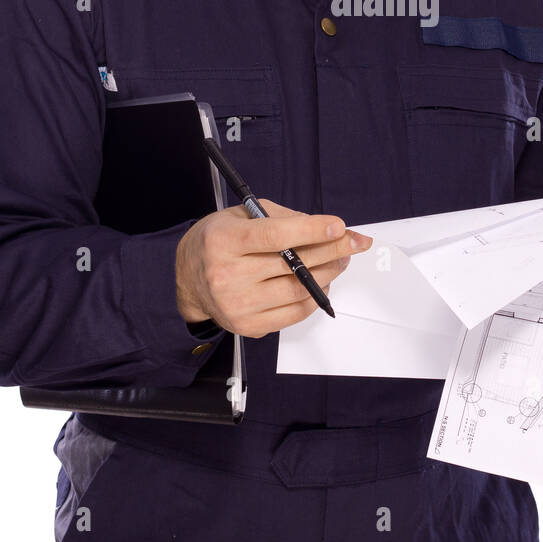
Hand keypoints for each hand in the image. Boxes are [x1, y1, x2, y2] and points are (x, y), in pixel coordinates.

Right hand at [175, 198, 372, 336]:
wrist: (189, 279)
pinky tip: (322, 282)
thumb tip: (326, 228)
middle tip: (353, 241)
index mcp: (223, 241)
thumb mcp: (241, 215)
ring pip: (298, 291)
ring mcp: (237, 305)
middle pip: (292, 264)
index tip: (338, 226)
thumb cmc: (219, 241)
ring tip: (341, 259)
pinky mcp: (248, 326)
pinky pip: (294, 313)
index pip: (274, 235)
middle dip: (332, 250)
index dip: (311, 230)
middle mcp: (226, 275)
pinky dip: (315, 297)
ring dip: (329, 274)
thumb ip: (282, 218)